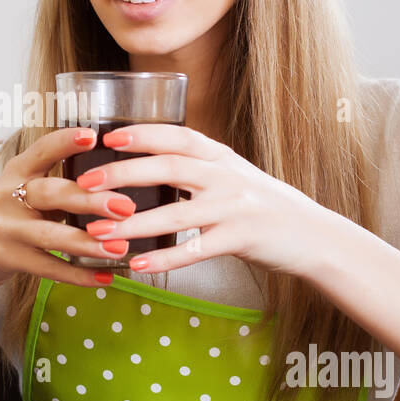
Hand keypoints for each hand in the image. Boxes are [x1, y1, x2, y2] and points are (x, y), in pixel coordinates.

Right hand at [0, 126, 142, 292]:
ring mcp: (5, 229)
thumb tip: (109, 183)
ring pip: (51, 235)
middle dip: (90, 200)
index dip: (65, 142)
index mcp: (14, 172)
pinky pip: (48, 268)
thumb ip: (51, 184)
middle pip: (52, 193)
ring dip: (89, 243)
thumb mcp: (15, 190)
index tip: (92, 136)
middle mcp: (7, 196)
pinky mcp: (6, 258)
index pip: (40, 151)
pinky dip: (78, 275)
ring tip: (121, 247)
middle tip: (126, 206)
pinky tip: (105, 277)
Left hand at [71, 123, 331, 276]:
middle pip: (168, 168)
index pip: (177, 137)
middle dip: (123, 174)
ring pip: (175, 213)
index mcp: (221, 157)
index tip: (108, 137)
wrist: (314, 236)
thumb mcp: (233, 177)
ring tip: (97, 232)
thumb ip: (198, 169)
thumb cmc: (264, 207)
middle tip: (85, 184)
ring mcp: (235, 207)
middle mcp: (226, 176)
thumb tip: (148, 164)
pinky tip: (137, 266)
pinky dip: (164, 259)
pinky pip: (195, 249)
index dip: (142, 134)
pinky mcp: (242, 239)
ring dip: (132, 224)